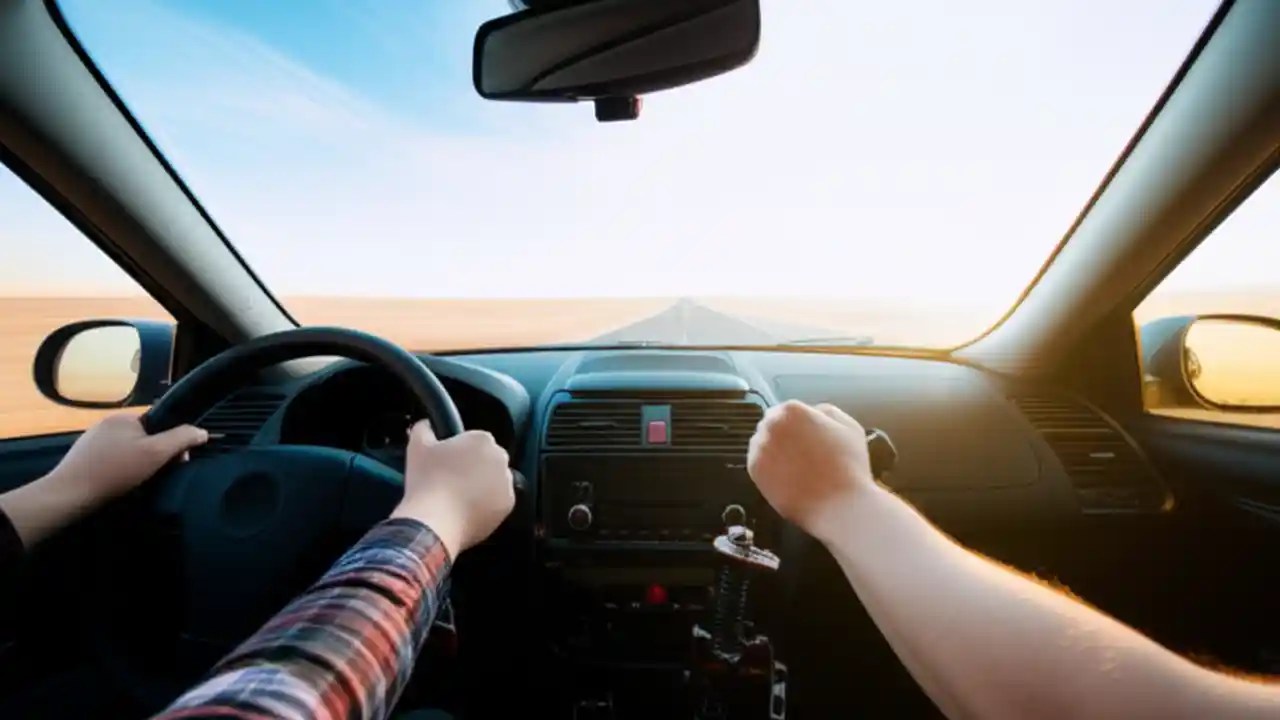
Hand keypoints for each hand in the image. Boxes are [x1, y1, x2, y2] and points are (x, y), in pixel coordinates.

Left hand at [48, 413, 208, 503]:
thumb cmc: (116, 471)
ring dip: (136, 465)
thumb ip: (182, 439)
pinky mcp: (81, 458)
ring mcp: (91, 441)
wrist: (69, 494)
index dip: (171, 443)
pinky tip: (118, 486)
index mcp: (124, 417)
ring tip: (136, 484)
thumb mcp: (156, 453)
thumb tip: (203, 432)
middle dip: (154, 456)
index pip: (158, 425)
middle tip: (157, 477)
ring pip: (126, 451)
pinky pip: (110, 461)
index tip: (176, 463)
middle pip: (143, 438)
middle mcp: (106, 423)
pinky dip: (118, 472)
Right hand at [391, 421, 514, 560]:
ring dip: (483, 485)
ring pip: (495, 480)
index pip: (475, 440)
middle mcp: (501, 458)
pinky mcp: (508, 505)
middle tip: (453, 481)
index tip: (449, 463)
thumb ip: (424, 429)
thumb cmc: (426, 480)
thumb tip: (427, 424)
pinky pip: (498, 501)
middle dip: (475, 467)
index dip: (461, 452)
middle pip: (489, 459)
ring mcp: (507, 482)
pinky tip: (469, 510)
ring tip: (460, 498)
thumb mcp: (417, 447)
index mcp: (482, 439)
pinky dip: (488, 504)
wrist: (435, 521)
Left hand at [747, 401, 874, 542]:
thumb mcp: (848, 426)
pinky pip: (758, 464)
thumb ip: (826, 412)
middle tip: (801, 455)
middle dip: (784, 437)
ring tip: (795, 469)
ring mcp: (760, 448)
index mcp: (793, 410)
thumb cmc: (849, 465)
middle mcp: (771, 425)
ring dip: (774, 452)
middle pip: (772, 426)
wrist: (839, 505)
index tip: (806, 439)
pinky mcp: (754, 471)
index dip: (797, 426)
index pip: (786, 411)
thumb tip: (812, 412)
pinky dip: (769, 470)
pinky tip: (788, 478)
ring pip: (762, 445)